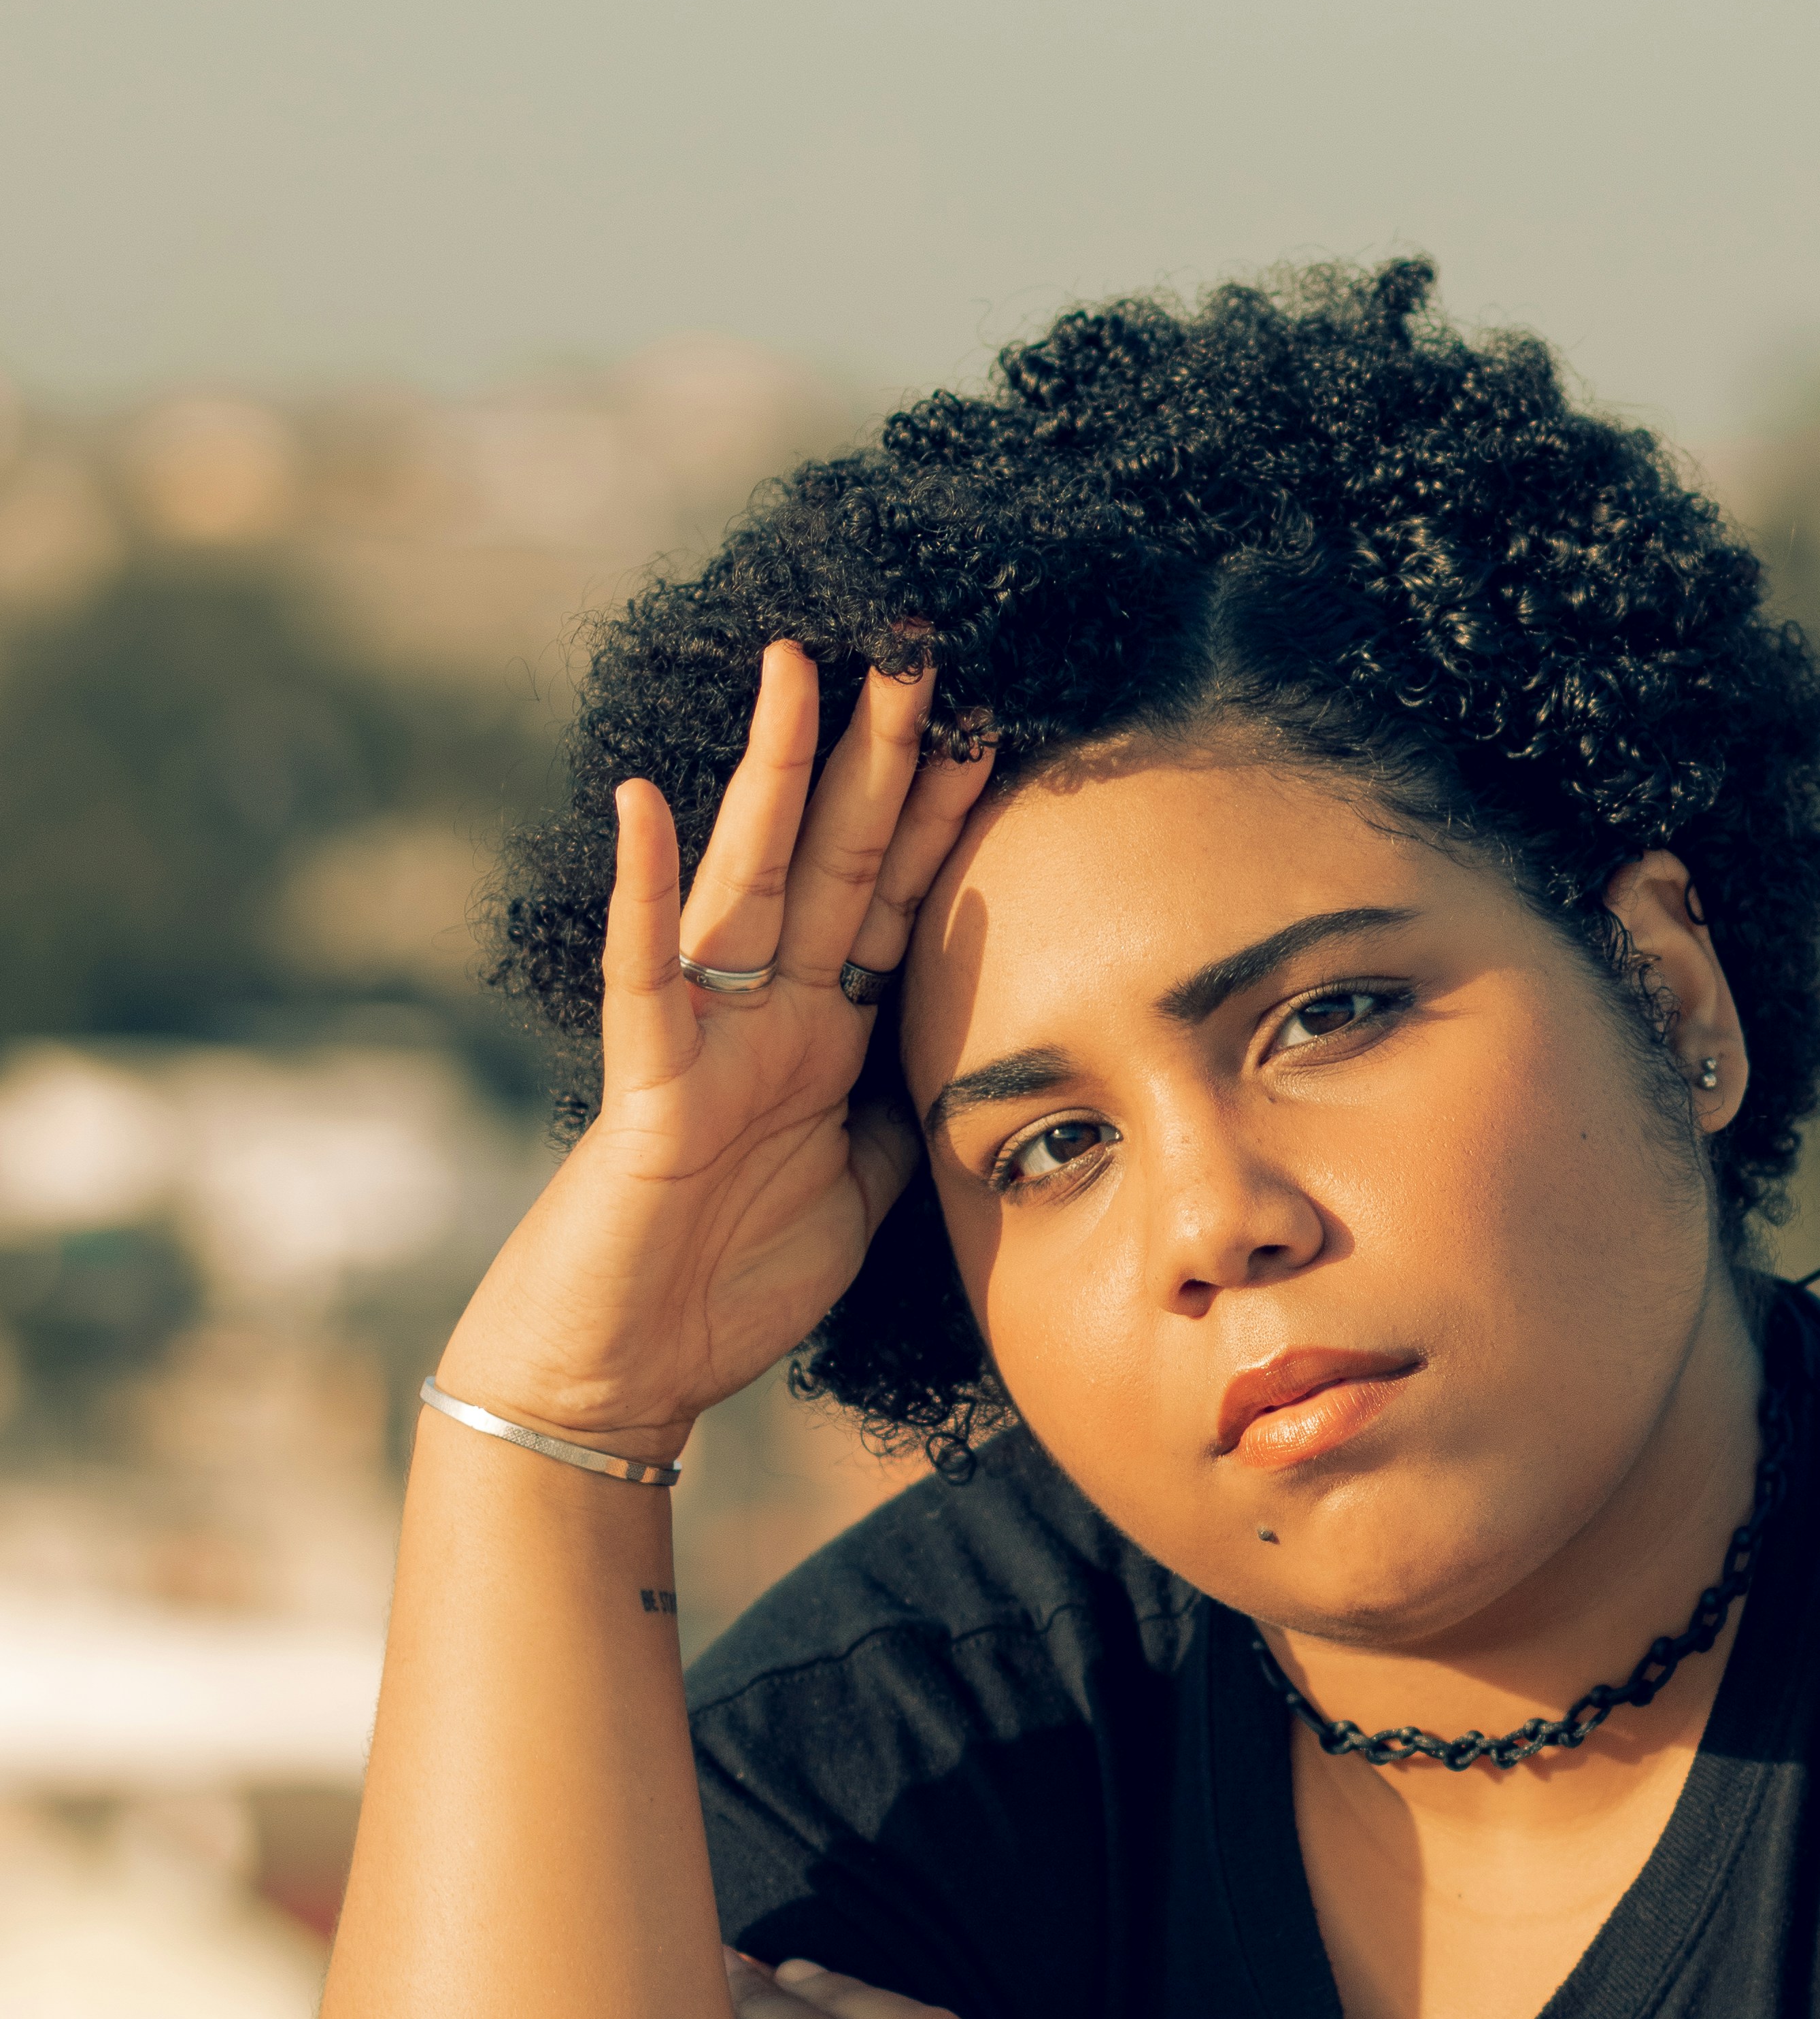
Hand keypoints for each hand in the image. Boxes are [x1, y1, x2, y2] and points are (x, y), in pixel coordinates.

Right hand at [440, 641, 997, 1453]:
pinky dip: (642, 892)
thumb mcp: (863, 1190)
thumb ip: (903, 1110)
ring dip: (773, 774)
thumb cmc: (729, 1284)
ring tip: (798, 665)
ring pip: (747, 880)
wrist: (625, 1375)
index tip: (996, 720)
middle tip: (922, 643)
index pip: (896, 899)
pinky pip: (644, 977)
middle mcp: (764, 1012)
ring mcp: (702, 1037)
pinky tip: (643, 803)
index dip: (943, 814)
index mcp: (821, 1033)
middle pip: (835, 858)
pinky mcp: (648, 1086)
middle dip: (879, 753)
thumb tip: (962, 1055)